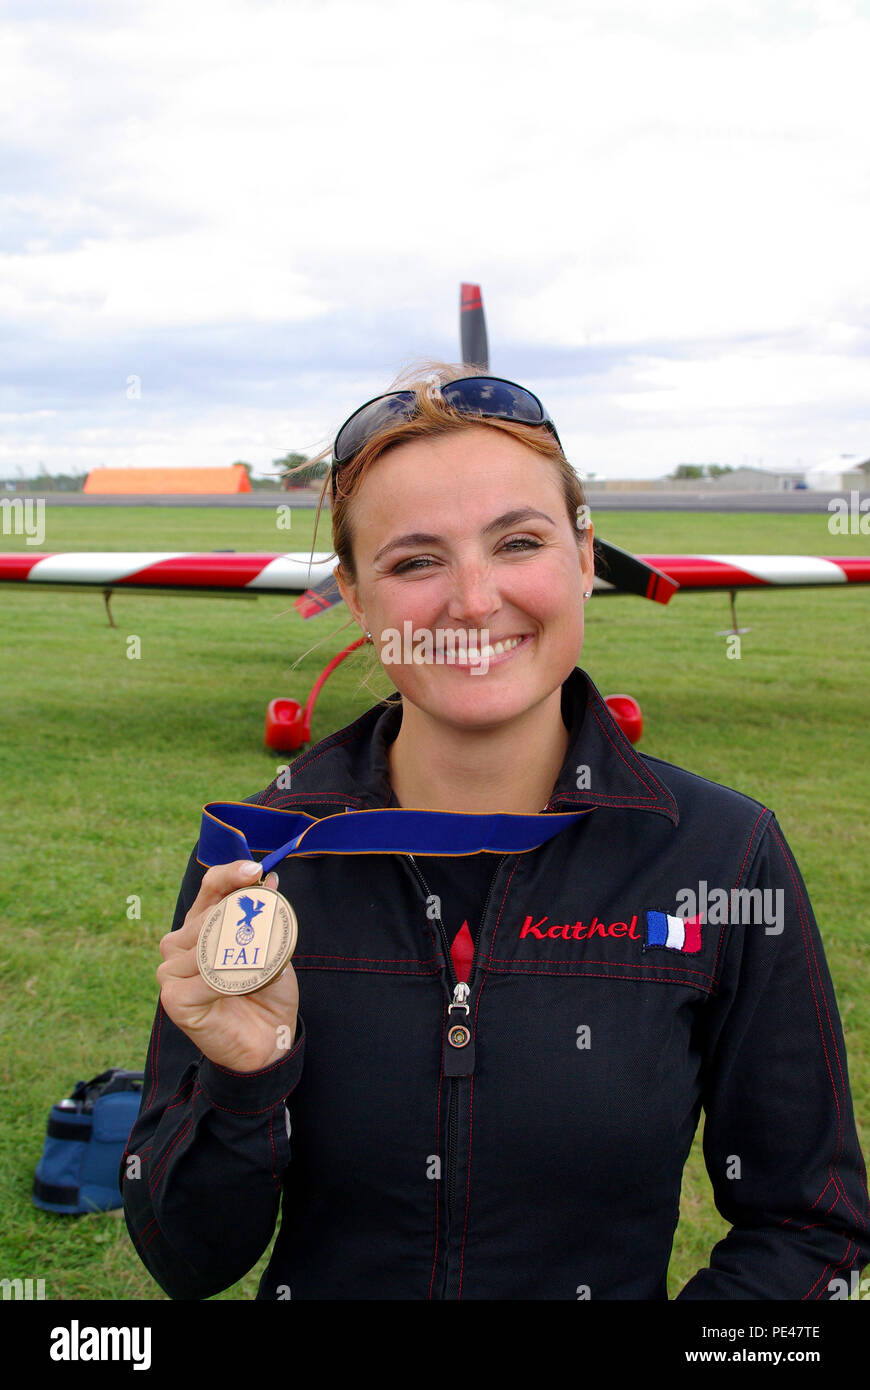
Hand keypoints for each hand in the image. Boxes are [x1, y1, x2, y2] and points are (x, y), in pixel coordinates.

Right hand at [157, 860, 299, 1072]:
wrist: (268, 1040)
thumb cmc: (266, 993)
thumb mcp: (272, 948)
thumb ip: (264, 917)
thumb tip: (270, 880)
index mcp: (201, 925)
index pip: (211, 886)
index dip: (231, 874)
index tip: (256, 870)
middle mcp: (180, 944)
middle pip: (210, 915)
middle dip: (245, 925)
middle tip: (270, 941)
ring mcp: (171, 971)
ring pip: (208, 945)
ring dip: (242, 959)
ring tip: (258, 975)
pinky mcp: (173, 997)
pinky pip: (207, 978)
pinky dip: (232, 982)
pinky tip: (239, 991)